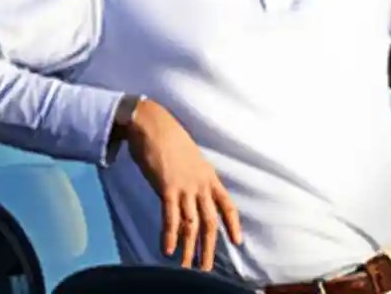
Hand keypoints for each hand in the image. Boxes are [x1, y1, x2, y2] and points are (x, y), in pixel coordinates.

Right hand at [117, 95, 242, 270]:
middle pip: (210, 222)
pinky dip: (169, 235)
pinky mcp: (167, 188)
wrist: (152, 123)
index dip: (233, 224)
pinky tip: (167, 250)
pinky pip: (171, 217)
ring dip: (188, 248)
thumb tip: (187, 183)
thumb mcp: (188, 155)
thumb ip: (191, 173)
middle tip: (207, 267)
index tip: (238, 241)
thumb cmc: (166, 136)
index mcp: (208, 175)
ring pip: (191, 225)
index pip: (227, 205)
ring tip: (186, 266)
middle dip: (209, 247)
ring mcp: (185, 187)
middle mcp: (200, 184)